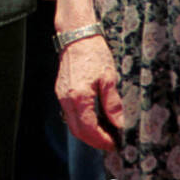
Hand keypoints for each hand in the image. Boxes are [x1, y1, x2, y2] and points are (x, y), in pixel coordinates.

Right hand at [55, 34, 123, 150]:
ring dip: (87, 133)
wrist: (77, 36)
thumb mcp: (109, 78)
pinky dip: (81, 121)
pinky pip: (69, 113)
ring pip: (72, 124)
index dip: (102, 140)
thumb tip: (118, 124)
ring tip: (104, 133)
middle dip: (94, 141)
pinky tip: (94, 119)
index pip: (89, 129)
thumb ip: (112, 104)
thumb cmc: (93, 53)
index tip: (115, 144)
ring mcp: (61, 95)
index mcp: (79, 97)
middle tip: (110, 143)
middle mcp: (66, 99)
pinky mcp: (61, 90)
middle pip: (77, 131)